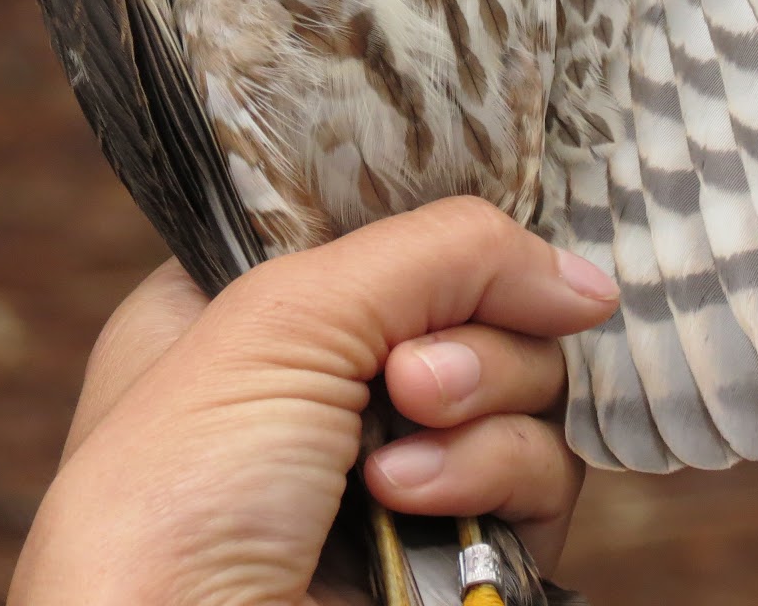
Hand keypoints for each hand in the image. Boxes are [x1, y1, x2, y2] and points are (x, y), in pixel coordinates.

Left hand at [8, 197, 620, 604]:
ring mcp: (403, 461)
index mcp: (254, 308)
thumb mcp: (282, 318)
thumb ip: (441, 253)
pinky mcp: (463, 537)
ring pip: (529, 377)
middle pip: (481, 295)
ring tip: (394, 468)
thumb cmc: (173, 502)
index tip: (469, 240)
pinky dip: (494, 475)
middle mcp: (331, 379)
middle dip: (467, 331)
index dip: (439, 229)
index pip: (391, 220)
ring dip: (481, 404)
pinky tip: (413, 506)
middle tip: (405, 380)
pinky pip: (544, 466)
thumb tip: (585, 280)